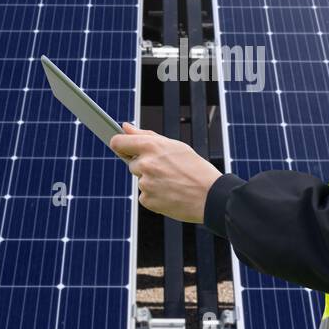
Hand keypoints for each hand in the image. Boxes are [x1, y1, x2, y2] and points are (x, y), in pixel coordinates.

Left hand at [108, 122, 222, 223]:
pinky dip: (155, 196)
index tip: (122, 148)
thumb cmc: (196, 169)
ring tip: (173, 182)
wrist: (210, 196)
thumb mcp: (174, 145)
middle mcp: (145, 164)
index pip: (118, 142)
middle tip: (166, 170)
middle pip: (132, 164)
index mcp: (151, 146)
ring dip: (152, 182)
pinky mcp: (147, 200)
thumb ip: (146, 135)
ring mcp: (145, 183)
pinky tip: (171, 193)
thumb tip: (125, 127)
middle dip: (145, 166)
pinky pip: (145, 196)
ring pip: (141, 181)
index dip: (119, 145)